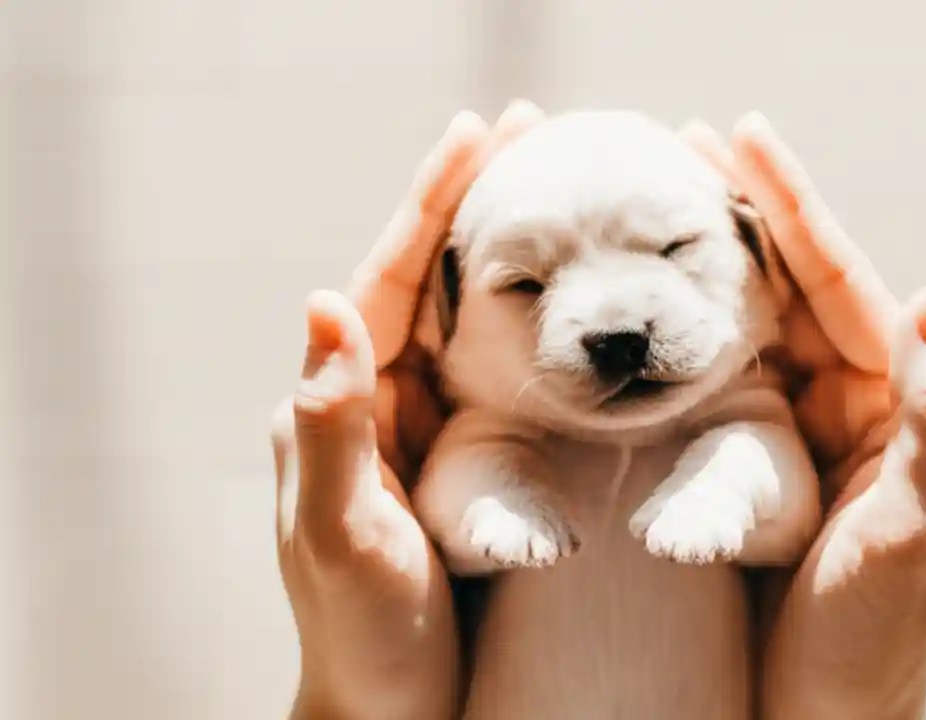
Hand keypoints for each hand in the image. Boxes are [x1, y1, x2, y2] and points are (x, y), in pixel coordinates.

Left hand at [269, 101, 542, 718]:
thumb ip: (326, 428)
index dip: (428, 205)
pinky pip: (514, 374)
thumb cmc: (363, 639)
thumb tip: (323, 300)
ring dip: (518, 250)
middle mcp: (387, 406)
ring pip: (478, 320)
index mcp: (344, 409)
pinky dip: (547, 325)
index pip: (385, 283)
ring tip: (568, 189)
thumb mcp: (339, 538)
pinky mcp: (482, 462)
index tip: (477, 137)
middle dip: (479, 205)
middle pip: (434, 282)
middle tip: (536, 134)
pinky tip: (590, 298)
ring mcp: (438, 431)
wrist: (400, 715)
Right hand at [684, 115, 925, 718]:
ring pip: (751, 325)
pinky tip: (649, 298)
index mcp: (898, 405)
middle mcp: (853, 403)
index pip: (845, 284)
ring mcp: (799, 430)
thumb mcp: (915, 531)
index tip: (745, 139)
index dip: (795, 208)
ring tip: (657, 201)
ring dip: (708, 262)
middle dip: (744, 213)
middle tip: (683, 145)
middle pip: (792, 286)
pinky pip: (720, 381)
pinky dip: (688, 333)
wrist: (822, 719)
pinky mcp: (755, 463)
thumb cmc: (877, 640)